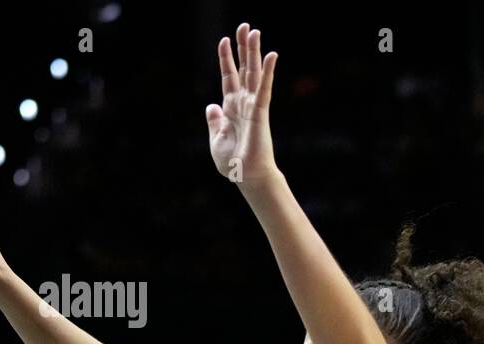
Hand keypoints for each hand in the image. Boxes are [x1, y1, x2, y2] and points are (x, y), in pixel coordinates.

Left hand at [206, 23, 278, 183]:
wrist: (246, 177)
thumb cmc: (233, 163)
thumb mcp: (216, 139)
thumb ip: (214, 121)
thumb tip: (211, 106)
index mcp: (231, 109)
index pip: (229, 77)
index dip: (226, 59)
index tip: (224, 40)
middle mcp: (244, 104)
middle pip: (244, 70)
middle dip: (243, 49)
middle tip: (245, 27)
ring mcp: (253, 106)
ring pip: (254, 73)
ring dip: (254, 52)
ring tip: (255, 31)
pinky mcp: (260, 112)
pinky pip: (264, 88)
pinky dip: (267, 71)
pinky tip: (272, 55)